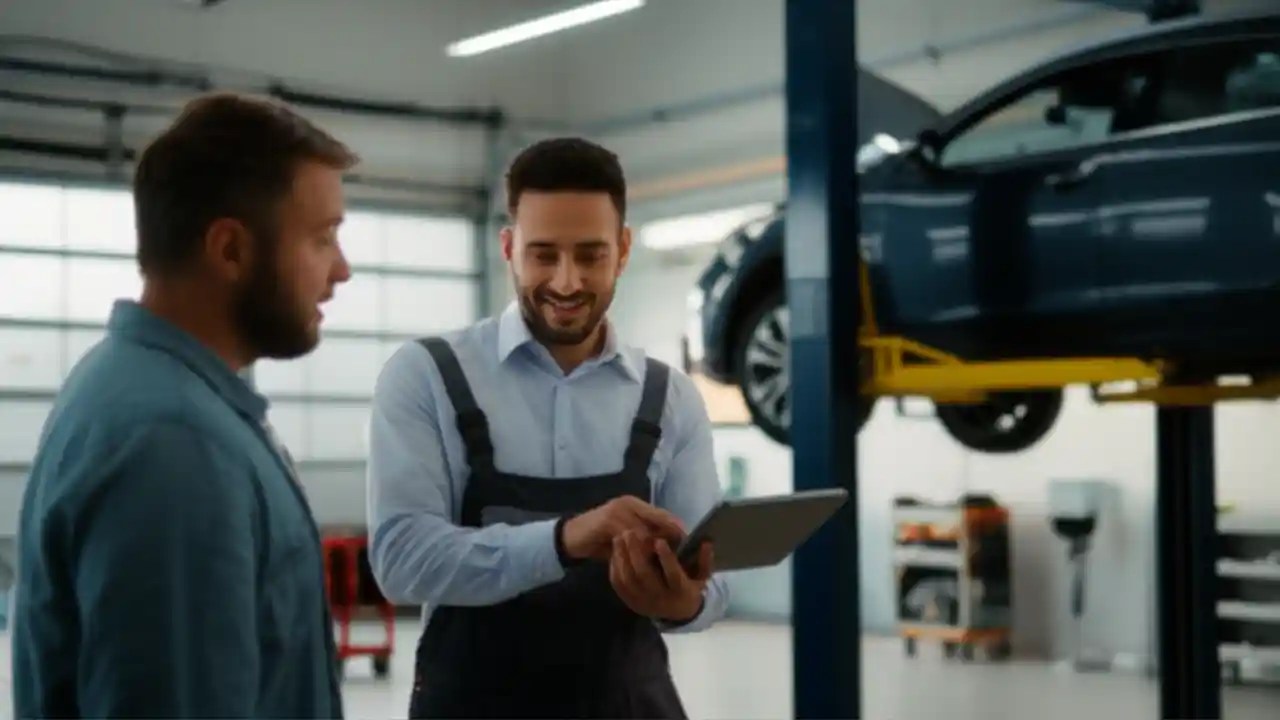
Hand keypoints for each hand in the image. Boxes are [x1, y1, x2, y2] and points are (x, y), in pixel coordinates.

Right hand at [561, 496, 685, 561]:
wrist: (571, 538)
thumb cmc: (600, 539)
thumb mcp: (625, 537)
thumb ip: (643, 538)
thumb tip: (666, 549)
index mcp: (636, 505)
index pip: (663, 515)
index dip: (677, 529)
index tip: (691, 545)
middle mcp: (629, 504)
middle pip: (660, 520)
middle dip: (673, 538)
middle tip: (685, 556)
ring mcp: (619, 510)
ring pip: (647, 531)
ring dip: (657, 548)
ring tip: (669, 563)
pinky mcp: (609, 521)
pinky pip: (631, 537)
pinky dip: (641, 550)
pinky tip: (648, 562)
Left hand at [609, 530, 714, 623]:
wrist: (678, 614)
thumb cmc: (690, 588)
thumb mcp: (702, 576)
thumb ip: (705, 560)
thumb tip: (707, 543)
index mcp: (680, 591)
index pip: (673, 575)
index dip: (666, 558)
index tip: (658, 540)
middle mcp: (661, 598)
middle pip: (644, 575)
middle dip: (635, 552)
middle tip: (630, 532)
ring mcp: (644, 602)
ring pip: (628, 579)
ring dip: (621, 557)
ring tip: (618, 538)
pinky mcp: (631, 603)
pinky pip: (619, 586)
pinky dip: (615, 568)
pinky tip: (615, 553)